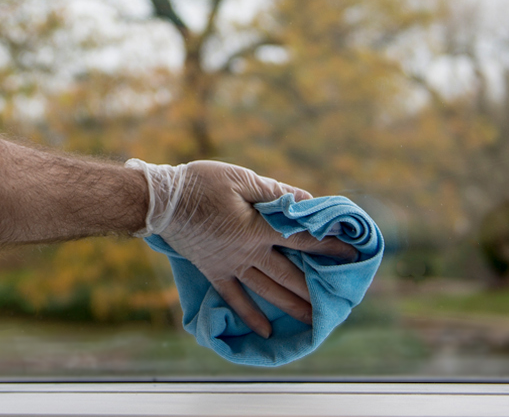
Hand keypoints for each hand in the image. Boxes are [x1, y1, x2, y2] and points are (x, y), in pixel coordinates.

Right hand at [128, 160, 357, 337]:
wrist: (159, 202)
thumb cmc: (200, 183)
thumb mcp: (240, 179)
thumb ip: (274, 192)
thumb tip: (306, 201)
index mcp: (257, 228)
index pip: (300, 239)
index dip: (327, 245)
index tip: (349, 254)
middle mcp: (247, 253)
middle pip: (287, 273)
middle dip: (314, 285)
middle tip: (337, 300)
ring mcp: (230, 265)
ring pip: (266, 290)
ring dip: (289, 305)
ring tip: (311, 319)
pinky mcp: (213, 271)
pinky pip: (233, 297)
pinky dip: (248, 314)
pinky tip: (263, 330)